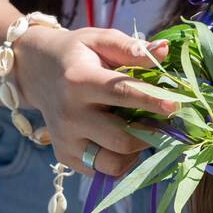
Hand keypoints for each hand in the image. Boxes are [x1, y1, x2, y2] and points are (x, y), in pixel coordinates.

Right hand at [15, 26, 173, 177]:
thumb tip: (164, 51)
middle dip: (151, 134)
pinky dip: (121, 160)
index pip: (122, 94)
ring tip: (142, 133)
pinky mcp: (65, 157)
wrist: (36, 71)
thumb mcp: (99, 40)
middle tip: (165, 125)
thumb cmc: (76, 54)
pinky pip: (103, 171)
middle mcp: (70, 115)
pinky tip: (122, 141)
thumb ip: (130, 47)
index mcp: (79, 81)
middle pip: (121, 139)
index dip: (152, 101)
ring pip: (113, 163)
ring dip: (136, 152)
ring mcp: (65, 140)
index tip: (176, 106)